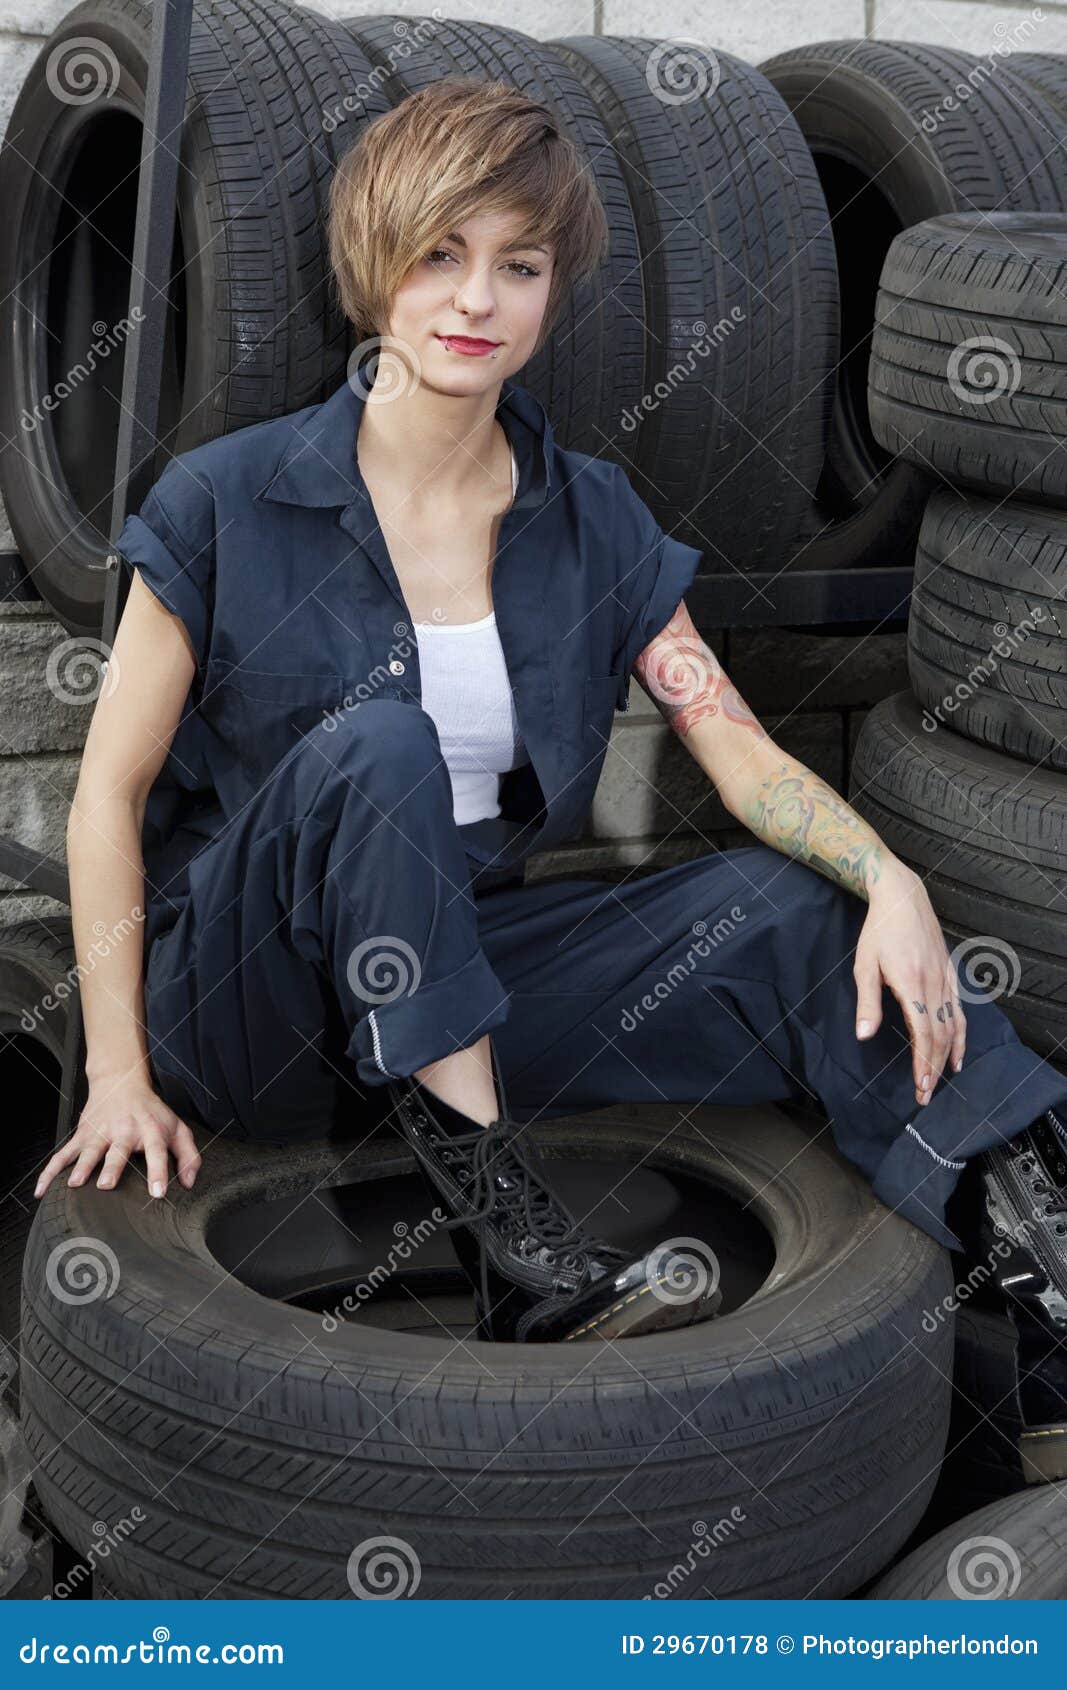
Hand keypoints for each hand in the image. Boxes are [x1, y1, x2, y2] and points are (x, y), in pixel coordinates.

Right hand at [33, 1073, 201, 1200]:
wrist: (121, 1083)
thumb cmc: (152, 1112)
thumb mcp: (178, 1128)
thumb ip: (189, 1156)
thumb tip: (190, 1184)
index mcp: (150, 1130)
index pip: (157, 1151)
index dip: (158, 1172)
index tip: (158, 1191)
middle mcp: (124, 1131)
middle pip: (118, 1150)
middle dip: (112, 1167)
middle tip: (107, 1185)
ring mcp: (100, 1134)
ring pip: (89, 1151)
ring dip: (82, 1166)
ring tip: (76, 1183)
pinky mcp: (81, 1137)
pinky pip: (63, 1155)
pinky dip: (50, 1172)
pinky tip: (42, 1189)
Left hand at [853, 864, 965, 1106]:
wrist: (902, 897)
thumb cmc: (878, 931)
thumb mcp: (865, 965)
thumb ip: (867, 1002)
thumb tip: (864, 1036)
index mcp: (912, 985)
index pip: (923, 1034)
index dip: (924, 1063)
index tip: (921, 1087)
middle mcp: (934, 986)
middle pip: (940, 1036)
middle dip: (935, 1069)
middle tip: (926, 1095)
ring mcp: (945, 980)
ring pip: (953, 1026)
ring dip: (949, 1056)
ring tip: (943, 1080)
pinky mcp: (949, 974)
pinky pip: (959, 1011)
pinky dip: (961, 1035)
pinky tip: (958, 1051)